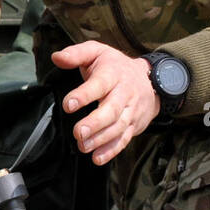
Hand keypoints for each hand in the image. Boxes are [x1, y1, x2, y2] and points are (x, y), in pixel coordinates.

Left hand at [51, 41, 159, 164]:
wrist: (152, 79)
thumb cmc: (116, 66)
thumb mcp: (97, 52)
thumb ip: (76, 54)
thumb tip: (56, 57)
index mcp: (113, 74)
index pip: (99, 85)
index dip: (84, 95)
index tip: (68, 104)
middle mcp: (124, 94)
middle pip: (111, 110)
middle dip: (95, 123)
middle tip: (78, 132)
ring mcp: (130, 111)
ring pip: (117, 127)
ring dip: (100, 139)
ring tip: (83, 145)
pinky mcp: (134, 125)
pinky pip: (124, 139)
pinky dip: (111, 151)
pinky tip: (97, 158)